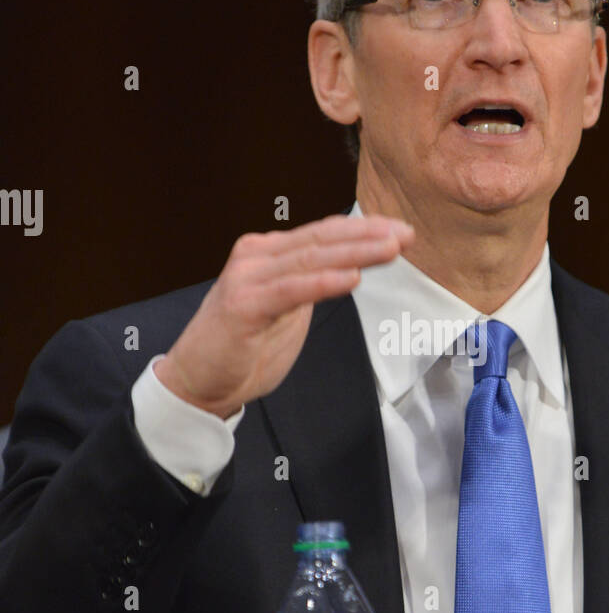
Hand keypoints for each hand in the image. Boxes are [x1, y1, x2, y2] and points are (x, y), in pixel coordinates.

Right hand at [154, 214, 414, 417]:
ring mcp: (248, 278)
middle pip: (321, 240)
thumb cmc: (243, 348)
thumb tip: (349, 267)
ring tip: (390, 249)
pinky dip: (322, 282)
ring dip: (354, 253)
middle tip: (406, 235)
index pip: (323, 233)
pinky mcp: (244, 306)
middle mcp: (257, 257)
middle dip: (368, 236)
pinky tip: (350, 278)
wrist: (198, 383)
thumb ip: (310, 284)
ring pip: (311, 259)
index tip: (400, 230)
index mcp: (269, 253)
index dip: (364, 230)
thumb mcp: (288, 308)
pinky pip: (291, 290)